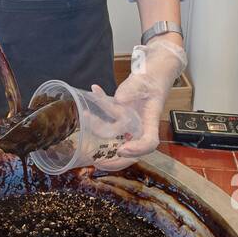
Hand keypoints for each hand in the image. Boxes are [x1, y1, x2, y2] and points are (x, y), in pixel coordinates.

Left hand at [91, 37, 186, 171]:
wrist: (152, 74)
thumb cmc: (152, 79)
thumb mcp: (145, 83)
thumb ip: (132, 91)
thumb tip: (119, 100)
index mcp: (151, 121)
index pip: (149, 142)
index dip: (138, 150)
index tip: (122, 149)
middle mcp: (140, 126)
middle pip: (129, 148)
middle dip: (114, 159)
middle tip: (99, 162)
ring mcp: (129, 122)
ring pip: (113, 133)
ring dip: (97, 127)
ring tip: (85, 116)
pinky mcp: (120, 114)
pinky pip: (108, 116)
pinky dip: (99, 105)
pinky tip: (94, 89)